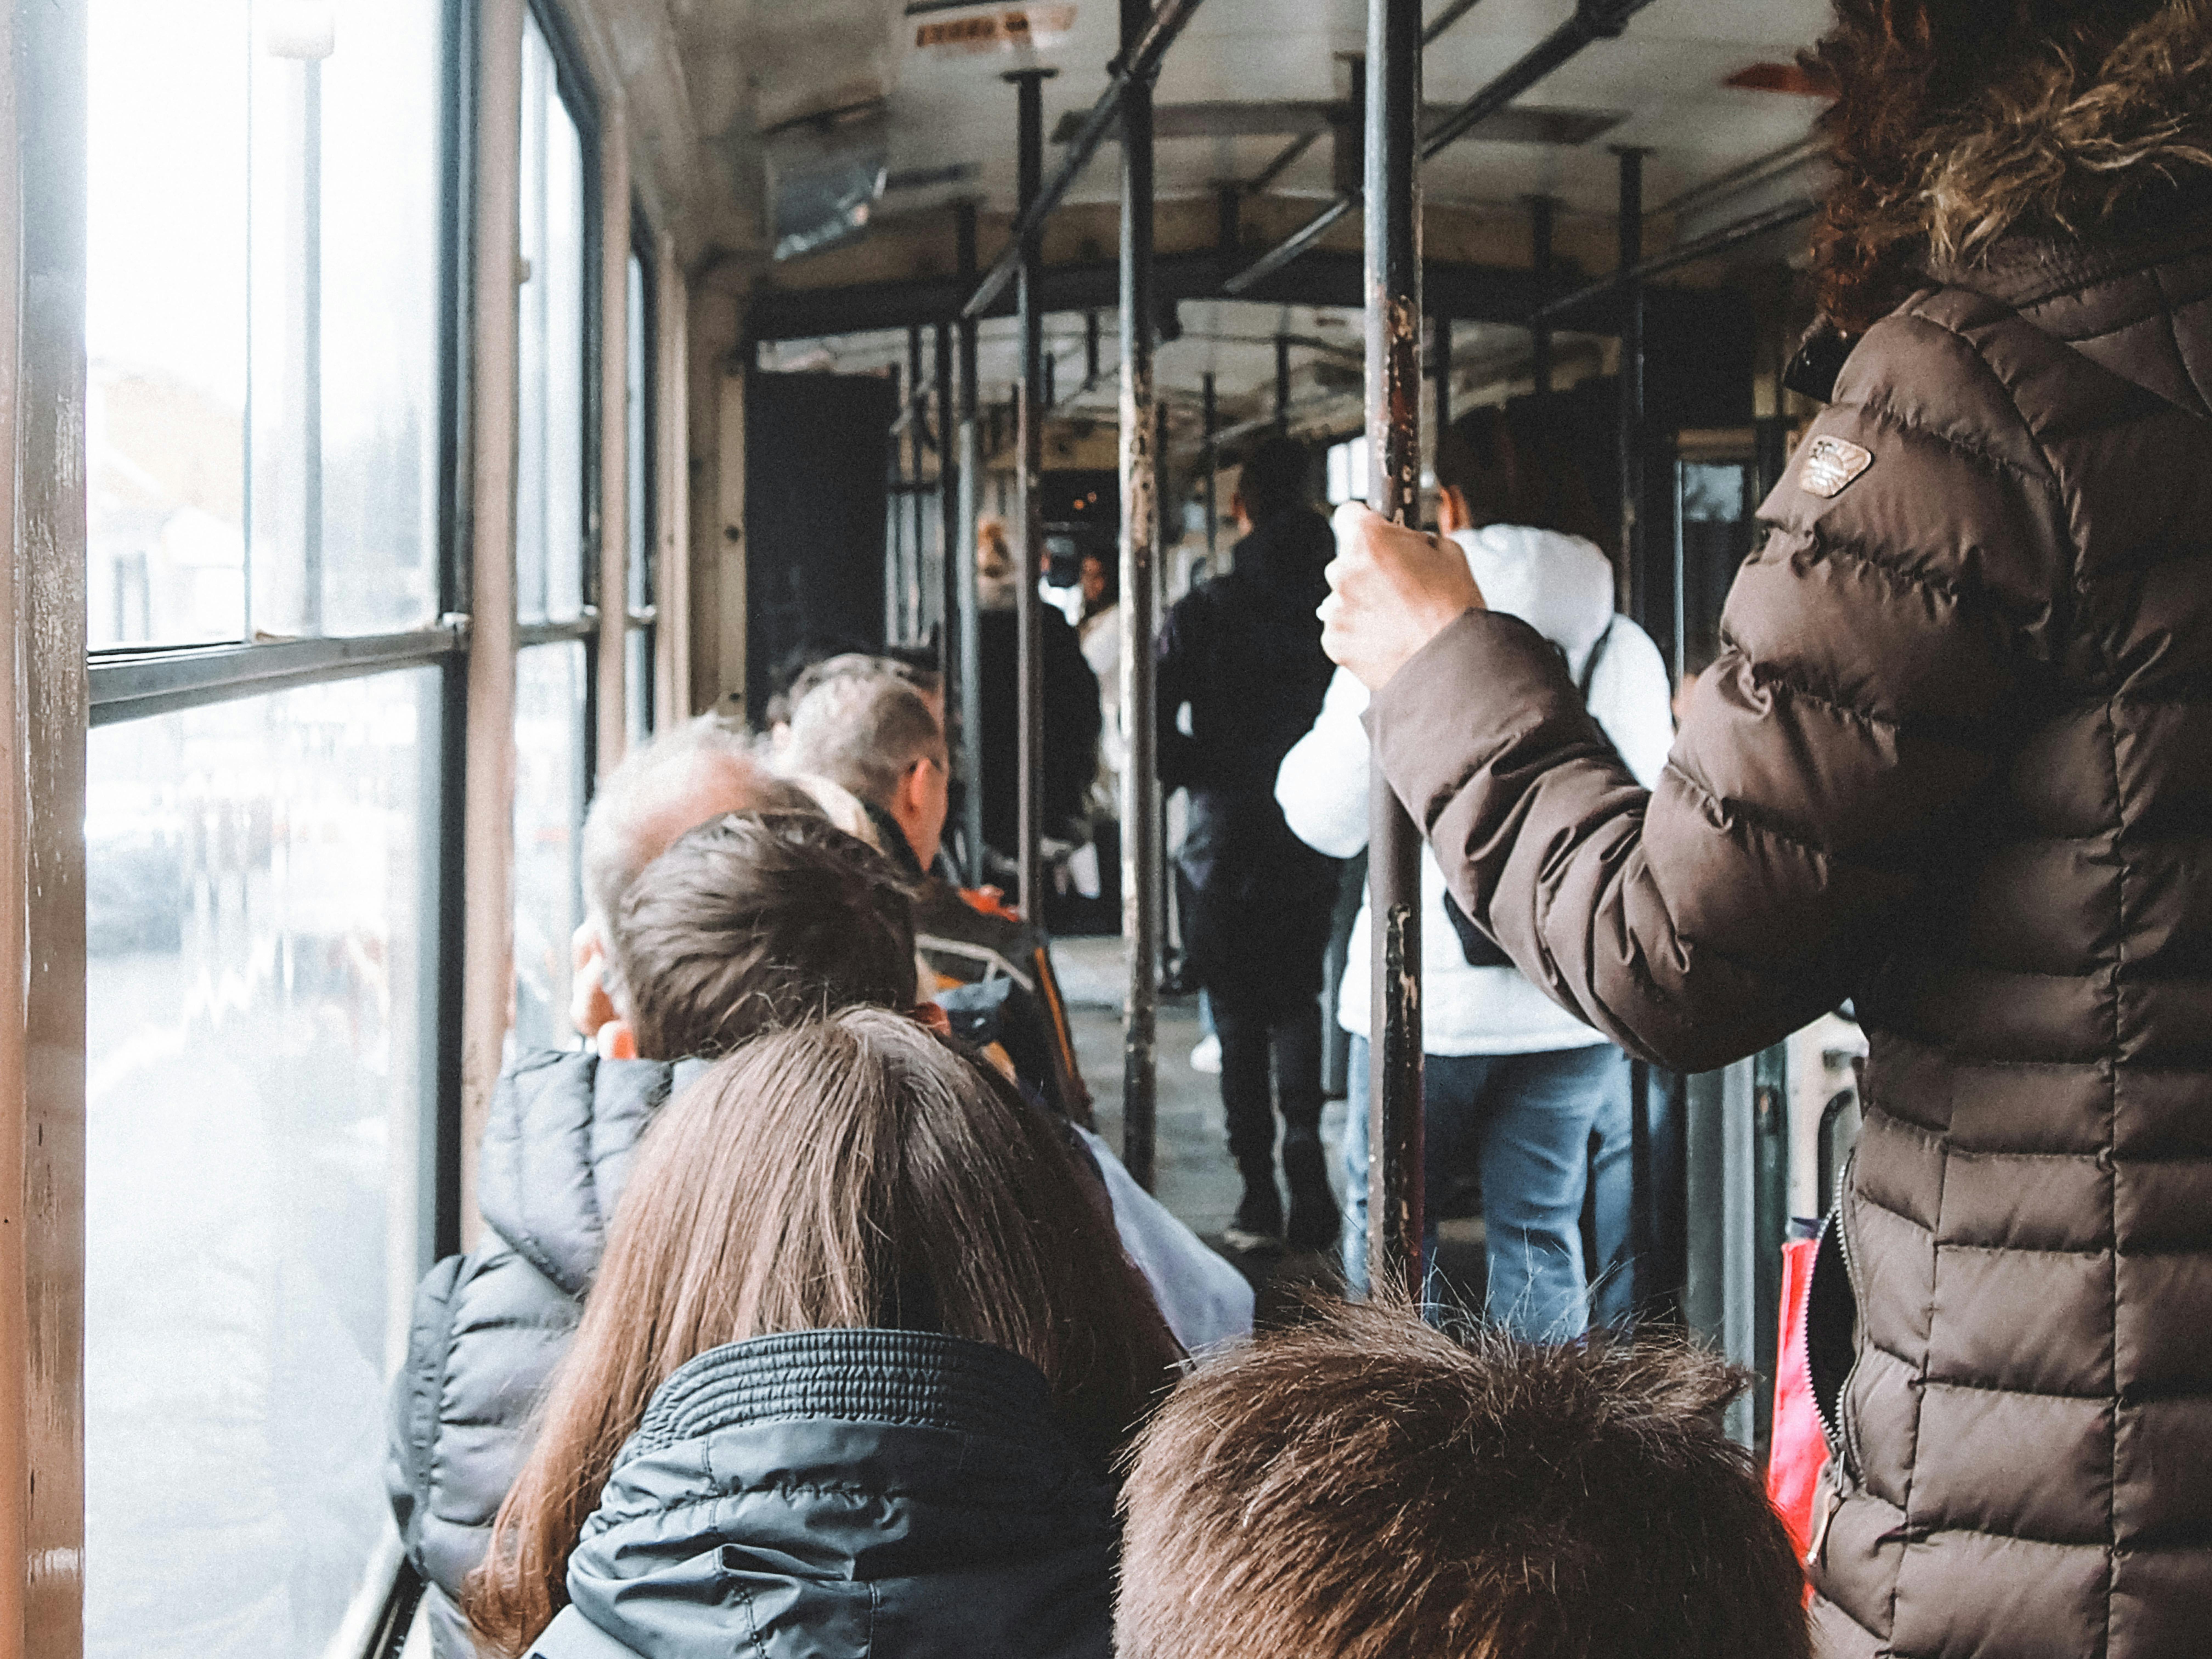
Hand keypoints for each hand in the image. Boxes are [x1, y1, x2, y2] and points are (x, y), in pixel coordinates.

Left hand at [1319, 502, 1484, 689]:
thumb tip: (1406, 542)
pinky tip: (1388, 638)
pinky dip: (1359, 632)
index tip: (1379, 535)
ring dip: (1363, 602)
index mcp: (1368, 540)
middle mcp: (1343, 571)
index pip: (1349, 514)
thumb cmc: (1454, 609)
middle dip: (1369, 568)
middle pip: (1347, 560)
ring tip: (1398, 618)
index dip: (1368, 524)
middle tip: (1400, 586)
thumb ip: (1416, 540)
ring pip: (1344, 596)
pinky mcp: (1334, 641)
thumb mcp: (1448, 552)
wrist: (1453, 666)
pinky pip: (1342, 628)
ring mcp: (1335, 609)